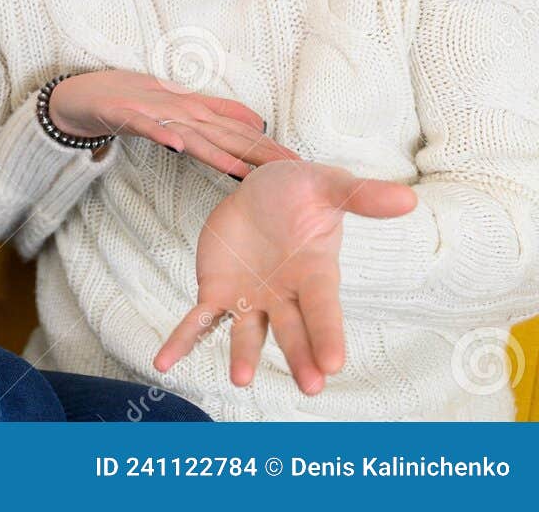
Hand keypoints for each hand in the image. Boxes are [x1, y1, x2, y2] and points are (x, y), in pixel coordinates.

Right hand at [49, 70, 300, 177]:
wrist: (83, 93)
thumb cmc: (132, 99)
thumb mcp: (179, 105)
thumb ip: (217, 111)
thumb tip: (256, 121)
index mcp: (195, 111)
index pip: (238, 133)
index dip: (267, 148)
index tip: (298, 165)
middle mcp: (180, 111)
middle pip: (223, 135)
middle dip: (256, 153)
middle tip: (286, 170)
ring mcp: (154, 112)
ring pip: (190, 134)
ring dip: (217, 151)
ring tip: (243, 170)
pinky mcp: (126, 114)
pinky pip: (146, 127)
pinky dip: (161, 135)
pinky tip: (175, 147)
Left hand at [154, 160, 416, 393]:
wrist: (259, 189)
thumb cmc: (300, 191)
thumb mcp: (328, 184)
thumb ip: (361, 195)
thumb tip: (407, 198)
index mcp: (315, 273)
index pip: (324, 308)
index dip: (329, 334)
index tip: (335, 364)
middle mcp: (286, 295)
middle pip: (294, 330)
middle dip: (301, 357)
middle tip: (310, 387)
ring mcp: (252, 298)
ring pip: (248, 333)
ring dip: (244, 355)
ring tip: (240, 379)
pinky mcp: (219, 292)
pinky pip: (200, 321)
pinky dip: (183, 340)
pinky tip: (164, 362)